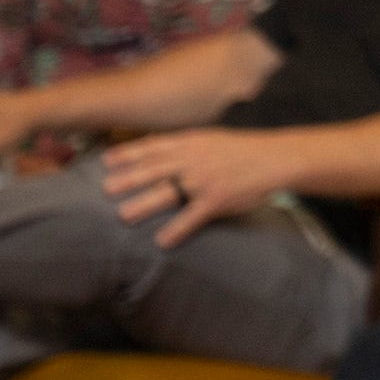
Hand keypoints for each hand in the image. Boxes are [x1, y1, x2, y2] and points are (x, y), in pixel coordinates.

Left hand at [100, 127, 299, 249]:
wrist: (274, 158)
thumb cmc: (240, 149)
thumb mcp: (209, 138)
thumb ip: (181, 143)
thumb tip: (151, 144)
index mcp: (191, 143)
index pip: (153, 147)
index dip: (128, 154)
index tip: (106, 161)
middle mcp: (194, 160)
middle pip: (154, 169)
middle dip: (128, 179)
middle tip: (105, 189)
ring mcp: (204, 180)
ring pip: (167, 192)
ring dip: (143, 204)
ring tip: (123, 215)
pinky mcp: (217, 200)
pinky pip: (192, 217)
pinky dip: (176, 229)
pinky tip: (162, 241)